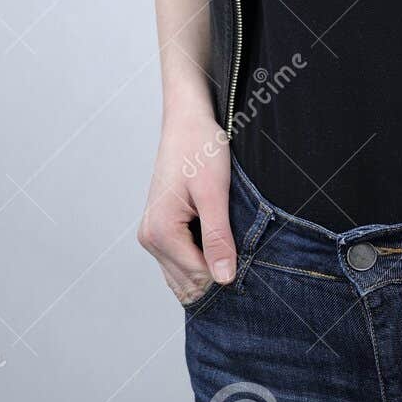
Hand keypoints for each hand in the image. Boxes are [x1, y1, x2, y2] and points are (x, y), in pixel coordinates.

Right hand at [137, 108, 236, 305]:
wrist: (187, 120)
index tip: (250, 254)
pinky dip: (200, 257)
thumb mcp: (214, 192)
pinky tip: (217, 237)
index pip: (199, 277)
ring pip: (184, 275)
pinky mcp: (160, 229)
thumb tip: (224, 280)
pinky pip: (180, 260)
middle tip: (242, 245)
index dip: (228, 271)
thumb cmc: (200, 147)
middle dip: (218, 271)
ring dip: (209, 265)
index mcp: (161, 232)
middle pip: (190, 281)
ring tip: (230, 236)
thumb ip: (217, 237)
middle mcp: (150, 239)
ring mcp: (152, 235)